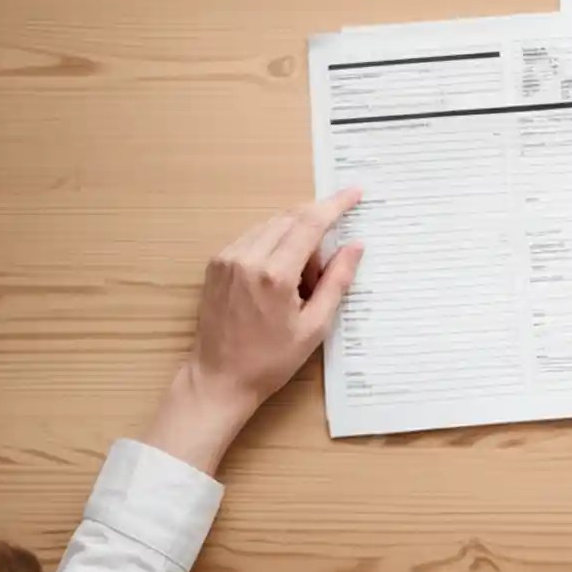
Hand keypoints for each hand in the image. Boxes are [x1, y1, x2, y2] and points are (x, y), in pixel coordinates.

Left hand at [141, 188, 364, 474]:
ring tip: (299, 283)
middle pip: (290, 218)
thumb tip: (355, 246)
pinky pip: (253, 237)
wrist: (218, 378)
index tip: (355, 192)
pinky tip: (278, 278)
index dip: (335, 204)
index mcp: (274, 274)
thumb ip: (337, 281)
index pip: (310, 223)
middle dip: (315, 229)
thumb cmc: (271, 359)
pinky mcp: (216, 263)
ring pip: (271, 225)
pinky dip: (274, 245)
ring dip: (294, 239)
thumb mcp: (314, 327)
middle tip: (322, 271)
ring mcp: (227, 257)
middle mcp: (247, 257)